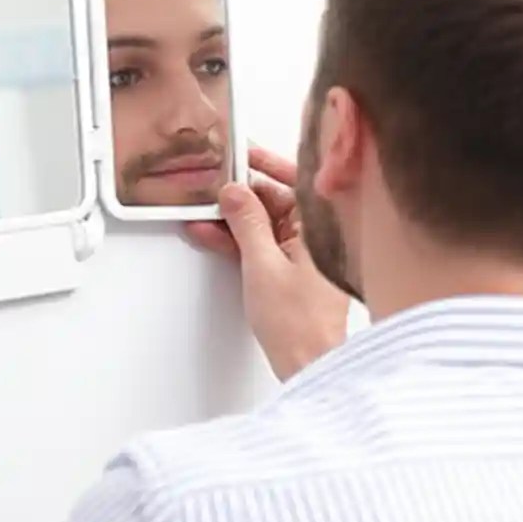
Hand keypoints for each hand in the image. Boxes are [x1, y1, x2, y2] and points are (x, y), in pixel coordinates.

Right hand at [186, 147, 349, 380]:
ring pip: (266, 223)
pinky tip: (212, 236)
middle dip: (241, 194)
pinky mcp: (295, 272)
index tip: (239, 154)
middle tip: (210, 184)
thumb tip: (235, 192)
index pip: (293, 179)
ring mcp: (306, 254)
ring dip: (234, 220)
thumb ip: (247, 223)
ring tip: (202, 212)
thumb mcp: (263, 265)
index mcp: (321, 226)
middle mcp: (318, 236)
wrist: (311, 367)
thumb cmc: (301, 326)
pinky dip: (241, 242)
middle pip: (276, 199)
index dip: (264, 164)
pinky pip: (265, 245)